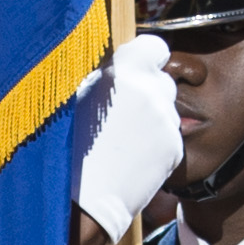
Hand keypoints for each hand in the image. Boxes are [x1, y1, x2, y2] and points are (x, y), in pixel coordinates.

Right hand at [70, 34, 180, 242]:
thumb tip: (120, 65)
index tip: (135, 73)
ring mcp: (166, 121)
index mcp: (126, 71)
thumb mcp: (77, 97)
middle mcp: (152, 91)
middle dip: (149, 92)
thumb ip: (106, 76)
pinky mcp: (175, 147)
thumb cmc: (68, 146)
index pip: (155, 46)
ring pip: (168, 111)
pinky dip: (157, 144)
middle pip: (164, 81)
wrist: (82, 198)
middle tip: (125, 113)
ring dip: (153, 119)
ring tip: (124, 141)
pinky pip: (171, 137)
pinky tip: (133, 157)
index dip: (145, 59)